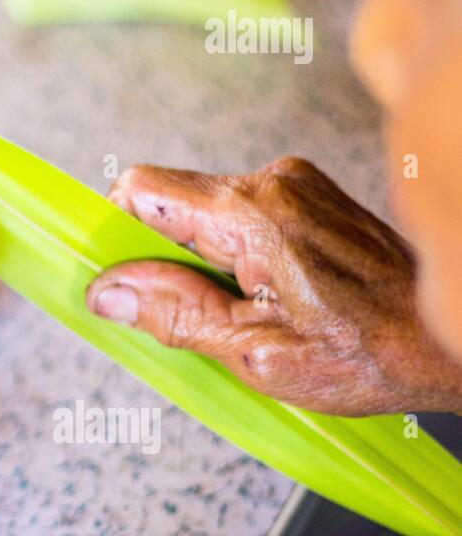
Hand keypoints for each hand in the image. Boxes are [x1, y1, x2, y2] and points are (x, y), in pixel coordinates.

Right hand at [85, 157, 461, 415]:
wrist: (447, 339)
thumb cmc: (368, 354)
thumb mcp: (256, 352)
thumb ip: (173, 314)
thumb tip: (107, 290)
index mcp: (253, 215)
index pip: (142, 189)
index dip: (118, 231)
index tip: (120, 275)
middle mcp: (271, 182)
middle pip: (169, 196)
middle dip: (162, 252)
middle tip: (191, 309)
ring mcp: (292, 181)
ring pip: (201, 205)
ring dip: (200, 254)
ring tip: (241, 305)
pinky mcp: (305, 190)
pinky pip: (237, 208)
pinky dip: (231, 247)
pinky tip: (265, 289)